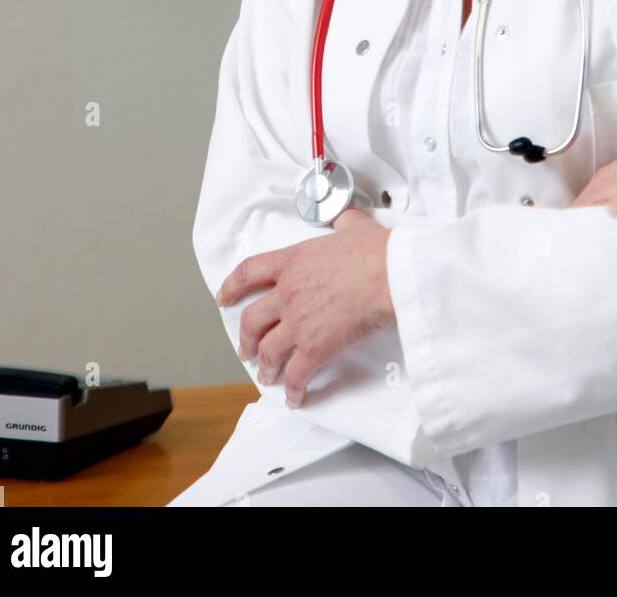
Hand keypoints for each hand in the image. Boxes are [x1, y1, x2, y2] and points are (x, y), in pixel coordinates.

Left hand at [215, 207, 394, 408]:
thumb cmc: (376, 251)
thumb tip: (347, 219)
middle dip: (246, 339)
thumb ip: (342, 223)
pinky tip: (295, 397)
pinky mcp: (316, 347)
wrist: (391, 274)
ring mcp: (299, 322)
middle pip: (252, 320)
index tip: (225, 298)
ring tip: (268, 375)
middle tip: (247, 349)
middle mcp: (288, 293)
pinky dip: (293, 390)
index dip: (231, 287)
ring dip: (265, 367)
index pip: (248, 273)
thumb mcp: (352, 226)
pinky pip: (296, 374)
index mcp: (292, 261)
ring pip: (268, 351)